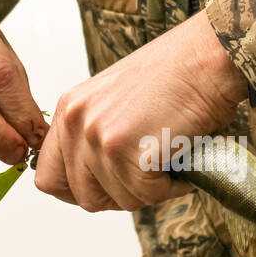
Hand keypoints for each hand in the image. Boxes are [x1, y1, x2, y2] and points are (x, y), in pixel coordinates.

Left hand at [34, 10, 247, 211]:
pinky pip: (148, 195)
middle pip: (83, 196)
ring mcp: (102, 139)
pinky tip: (181, 158)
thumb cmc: (174, 75)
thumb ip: (93, 136)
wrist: (207, 57)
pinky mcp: (132, 154)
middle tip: (147, 179)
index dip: (77, 192)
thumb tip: (97, 180)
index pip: (48, 177)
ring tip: (169, 159)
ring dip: (150, 190)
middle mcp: (78, 123)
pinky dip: (171, 186)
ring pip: (120, 199)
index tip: (105, 189)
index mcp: (69, 110)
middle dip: (119, 196)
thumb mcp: (112, 100)